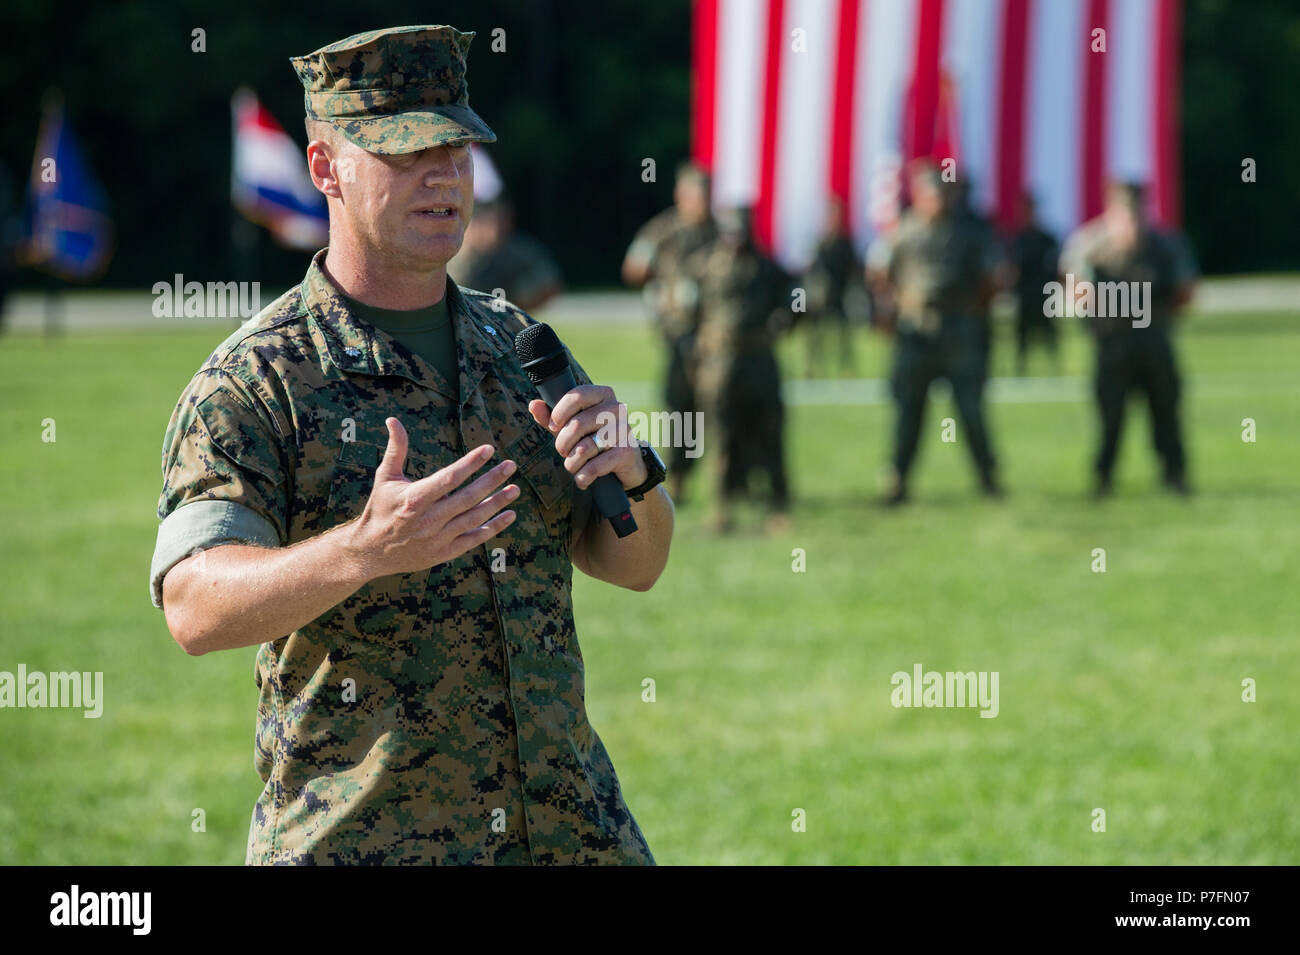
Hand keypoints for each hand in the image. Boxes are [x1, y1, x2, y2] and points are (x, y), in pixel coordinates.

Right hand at [346, 417, 519, 577]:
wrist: (370, 552)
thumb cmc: (379, 509)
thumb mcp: (385, 477)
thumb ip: (396, 449)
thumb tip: (392, 419)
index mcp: (414, 499)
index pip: (448, 478)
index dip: (470, 463)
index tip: (489, 448)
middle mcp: (428, 520)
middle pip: (467, 498)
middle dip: (492, 480)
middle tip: (511, 465)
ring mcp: (437, 538)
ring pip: (474, 518)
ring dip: (497, 503)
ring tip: (515, 488)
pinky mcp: (444, 553)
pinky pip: (474, 539)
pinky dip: (494, 527)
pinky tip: (509, 514)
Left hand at [528, 385, 647, 491]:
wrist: (626, 463)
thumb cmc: (594, 439)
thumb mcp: (572, 427)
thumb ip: (552, 417)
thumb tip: (533, 405)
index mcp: (603, 395)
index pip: (577, 395)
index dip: (559, 413)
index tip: (554, 426)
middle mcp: (616, 408)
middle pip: (577, 424)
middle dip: (562, 444)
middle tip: (563, 452)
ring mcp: (624, 430)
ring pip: (584, 448)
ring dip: (571, 464)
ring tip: (573, 467)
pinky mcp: (626, 452)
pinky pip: (594, 466)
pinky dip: (583, 477)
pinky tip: (582, 479)